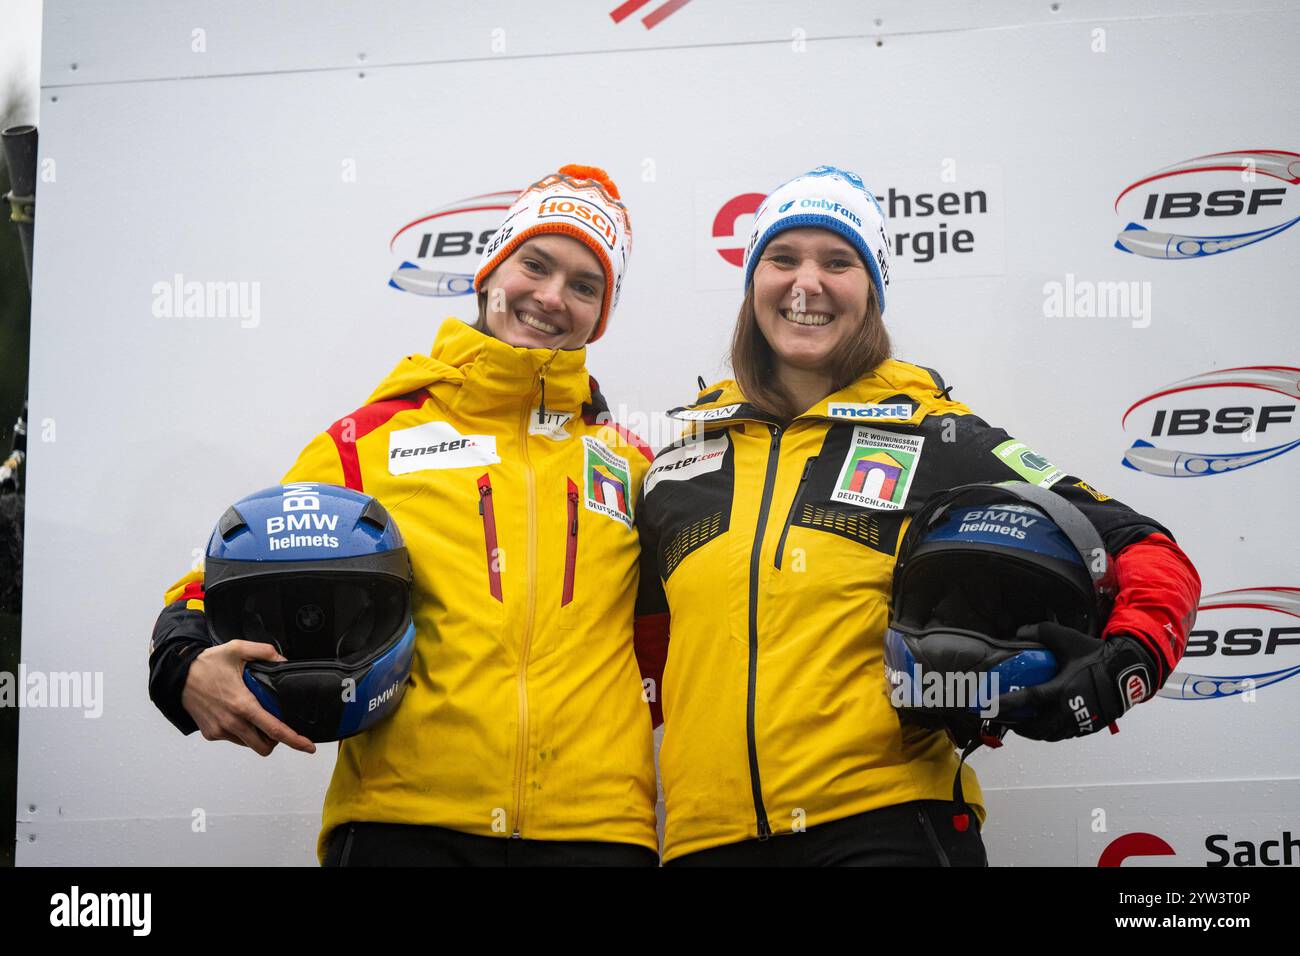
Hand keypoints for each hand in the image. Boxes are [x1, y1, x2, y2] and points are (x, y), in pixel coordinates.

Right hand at [181, 640, 316, 755]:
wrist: (177, 676)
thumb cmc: (206, 664)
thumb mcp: (237, 649)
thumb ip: (265, 652)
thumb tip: (284, 660)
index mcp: (243, 704)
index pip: (274, 729)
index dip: (294, 740)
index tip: (308, 747)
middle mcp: (232, 722)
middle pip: (264, 746)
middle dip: (276, 741)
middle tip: (277, 725)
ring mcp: (220, 730)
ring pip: (249, 743)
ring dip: (257, 735)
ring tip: (253, 714)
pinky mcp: (211, 734)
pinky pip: (234, 739)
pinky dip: (241, 731)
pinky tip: (236, 714)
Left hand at [996, 623, 1156, 741]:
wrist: (1130, 671)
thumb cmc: (1098, 656)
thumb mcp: (1068, 639)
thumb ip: (1041, 632)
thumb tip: (1018, 632)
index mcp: (1062, 688)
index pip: (1028, 699)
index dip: (1007, 704)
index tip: (989, 707)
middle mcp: (1070, 709)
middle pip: (1037, 727)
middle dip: (1018, 726)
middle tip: (1005, 720)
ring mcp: (1081, 721)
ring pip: (1051, 735)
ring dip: (1034, 732)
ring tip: (1022, 724)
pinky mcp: (1090, 726)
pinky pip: (1065, 734)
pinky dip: (1051, 732)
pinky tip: (1044, 724)